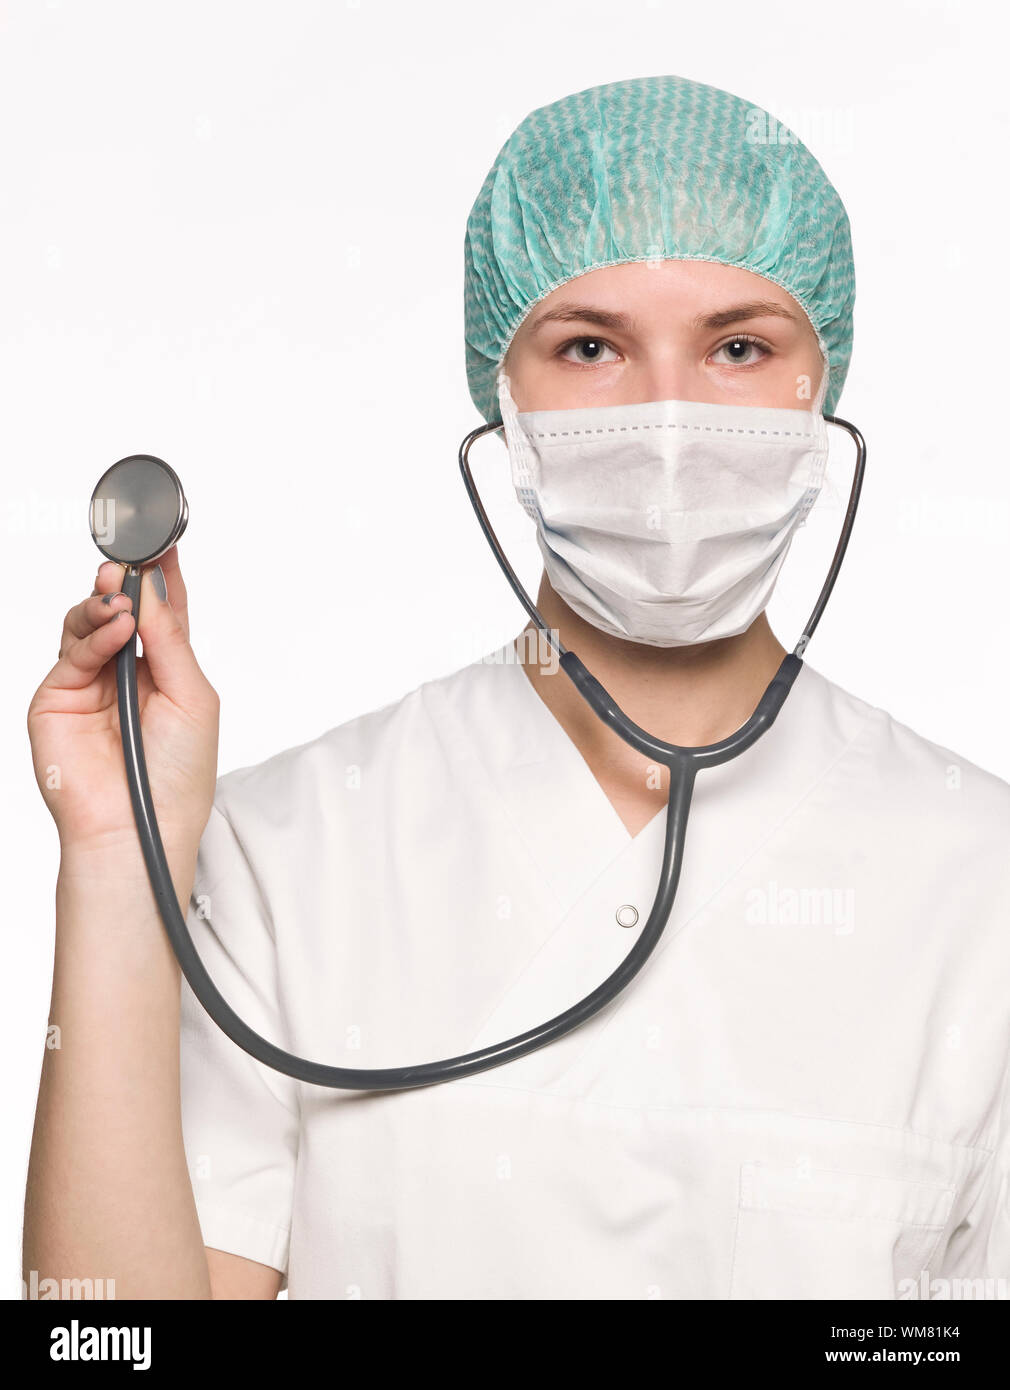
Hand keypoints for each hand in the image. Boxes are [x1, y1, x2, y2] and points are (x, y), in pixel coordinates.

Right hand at [27, 546, 219, 857]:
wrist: (139, 826)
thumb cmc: (178, 776)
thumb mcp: (194, 698)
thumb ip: (171, 641)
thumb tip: (153, 588)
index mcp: (165, 671)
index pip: (161, 613)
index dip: (161, 578)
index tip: (165, 544)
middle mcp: (125, 672)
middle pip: (118, 608)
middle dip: (125, 580)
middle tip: (133, 560)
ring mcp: (88, 683)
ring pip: (87, 622)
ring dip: (105, 601)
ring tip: (122, 600)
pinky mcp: (57, 697)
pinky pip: (72, 651)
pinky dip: (94, 634)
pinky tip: (115, 627)